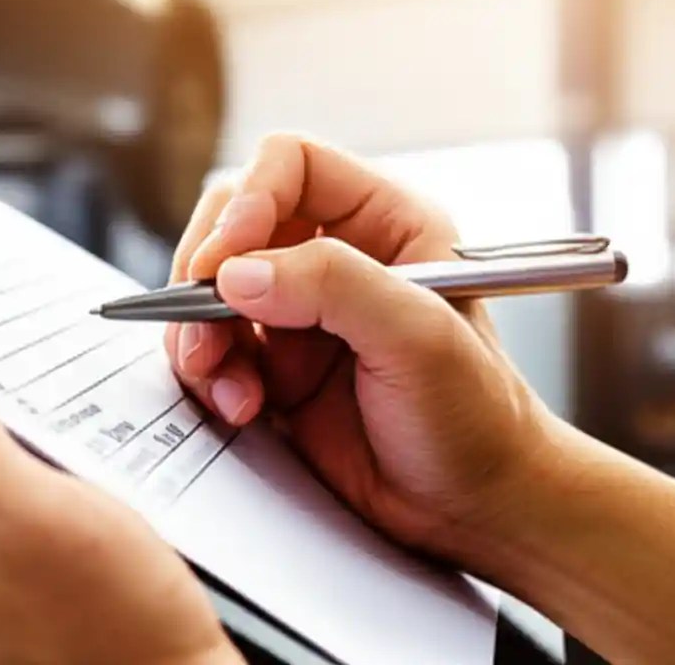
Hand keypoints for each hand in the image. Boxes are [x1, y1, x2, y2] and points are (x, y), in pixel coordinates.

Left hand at [0, 328, 242, 664]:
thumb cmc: (112, 630)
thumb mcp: (23, 507)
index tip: (37, 397)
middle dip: (23, 429)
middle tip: (80, 452)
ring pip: (5, 474)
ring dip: (54, 464)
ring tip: (100, 492)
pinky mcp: (17, 592)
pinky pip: (32, 515)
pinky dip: (68, 500)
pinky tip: (104, 522)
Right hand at [164, 133, 557, 557]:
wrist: (473, 510)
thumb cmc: (475, 419)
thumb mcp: (417, 338)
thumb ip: (331, 286)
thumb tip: (236, 273)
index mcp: (384, 222)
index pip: (291, 165)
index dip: (249, 201)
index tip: (226, 261)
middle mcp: (334, 258)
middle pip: (231, 221)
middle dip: (205, 272)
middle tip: (205, 321)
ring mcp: (298, 314)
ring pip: (208, 289)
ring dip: (198, 334)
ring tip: (223, 382)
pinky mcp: (272, 368)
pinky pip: (209, 348)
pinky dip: (207, 377)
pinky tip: (242, 409)